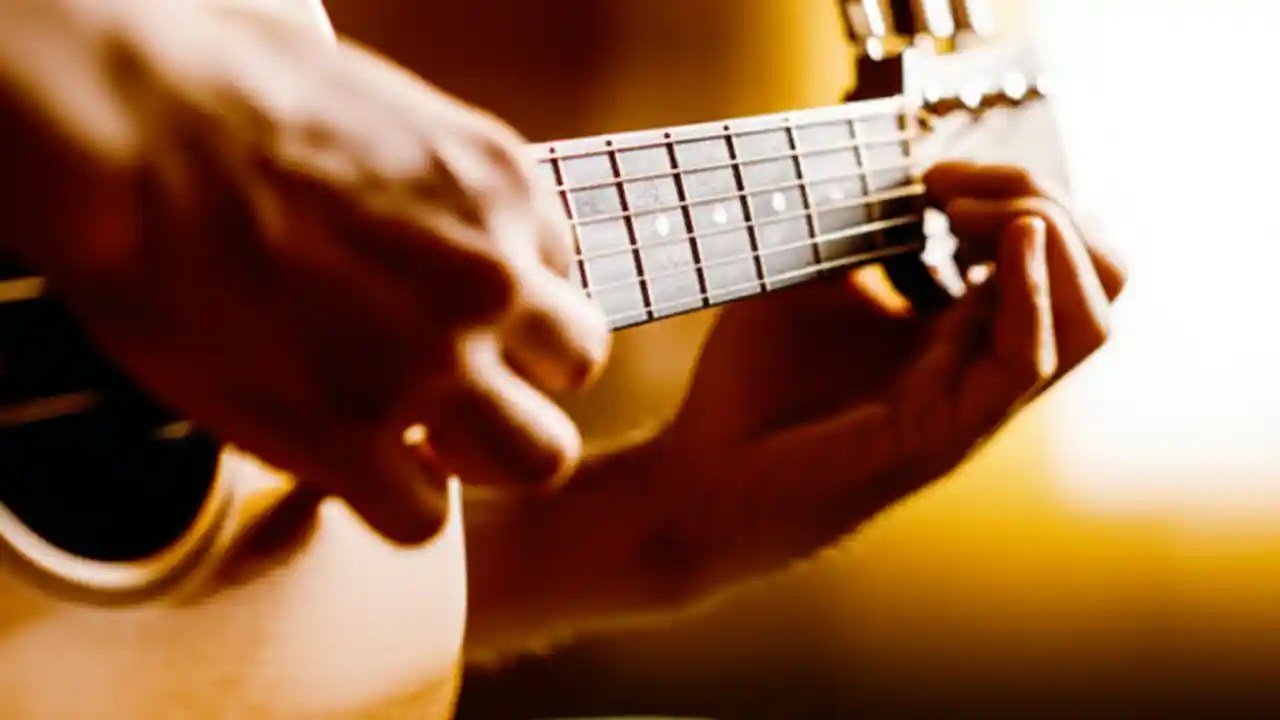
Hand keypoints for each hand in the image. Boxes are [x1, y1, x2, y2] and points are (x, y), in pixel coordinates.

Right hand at [10, 1, 607, 543]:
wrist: (134, 130)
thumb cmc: (226, 86)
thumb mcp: (388, 104)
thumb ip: (441, 182)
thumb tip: (432, 212)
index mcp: (504, 188)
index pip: (558, 272)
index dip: (507, 303)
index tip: (460, 314)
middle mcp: (493, 277)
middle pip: (576, 365)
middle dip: (525, 377)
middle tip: (465, 385)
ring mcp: (434, 362)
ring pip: (537, 457)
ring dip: (484, 455)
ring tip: (425, 444)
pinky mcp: (353, 433)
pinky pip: (421, 516)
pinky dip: (390, 502)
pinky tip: (350, 468)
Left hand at [644, 162, 1126, 592]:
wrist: (704, 474)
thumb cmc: (751, 383)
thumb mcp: (813, 276)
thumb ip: (868, 224)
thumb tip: (904, 162)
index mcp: (963, 328)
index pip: (1059, 250)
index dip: (1017, 188)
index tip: (931, 173)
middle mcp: (984, 364)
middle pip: (1099, 274)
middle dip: (1047, 200)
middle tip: (948, 187)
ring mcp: (973, 402)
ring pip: (1090, 319)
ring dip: (1048, 237)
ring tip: (958, 212)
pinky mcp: (944, 433)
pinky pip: (1030, 360)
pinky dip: (1034, 290)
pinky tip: (1004, 237)